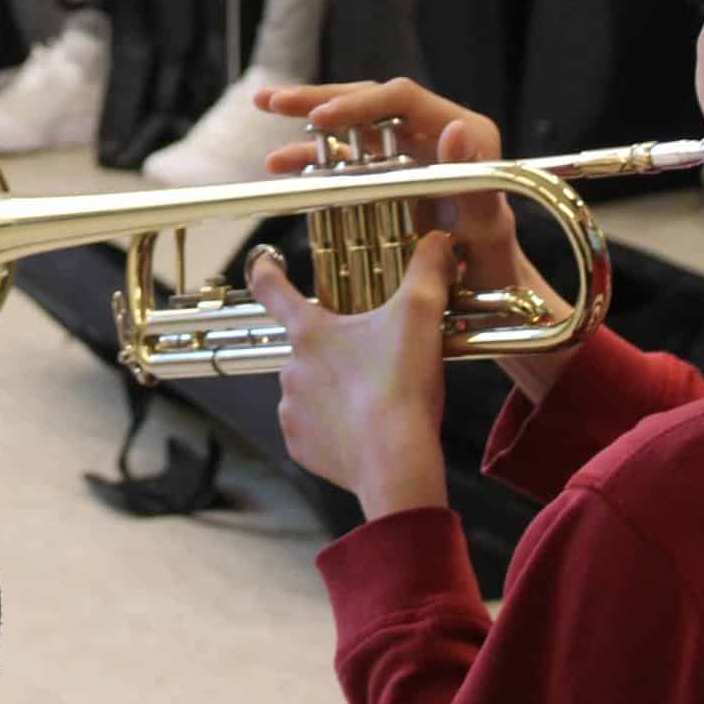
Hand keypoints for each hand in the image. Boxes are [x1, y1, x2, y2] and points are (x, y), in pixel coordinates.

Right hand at [253, 76, 572, 399]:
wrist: (491, 294)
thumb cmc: (496, 267)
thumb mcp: (487, 231)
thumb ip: (475, 185)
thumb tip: (454, 131)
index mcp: (466, 135)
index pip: (403, 100)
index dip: (357, 103)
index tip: (319, 118)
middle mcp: (436, 136)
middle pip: (370, 102)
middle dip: (319, 99)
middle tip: (275, 102)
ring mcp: (409, 155)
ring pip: (353, 124)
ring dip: (308, 120)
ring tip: (266, 112)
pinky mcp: (390, 177)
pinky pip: (346, 159)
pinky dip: (313, 159)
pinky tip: (281, 165)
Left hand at [253, 230, 453, 516]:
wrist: (395, 464)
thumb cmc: (401, 388)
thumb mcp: (420, 317)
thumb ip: (428, 272)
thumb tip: (438, 240)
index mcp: (310, 332)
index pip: (273, 289)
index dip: (267, 270)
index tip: (264, 262)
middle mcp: (290, 368)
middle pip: (309, 348)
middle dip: (338, 352)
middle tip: (377, 362)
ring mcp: (292, 409)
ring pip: (312, 390)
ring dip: (337, 391)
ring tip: (376, 400)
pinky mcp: (302, 445)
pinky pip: (315, 430)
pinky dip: (335, 428)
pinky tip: (363, 430)